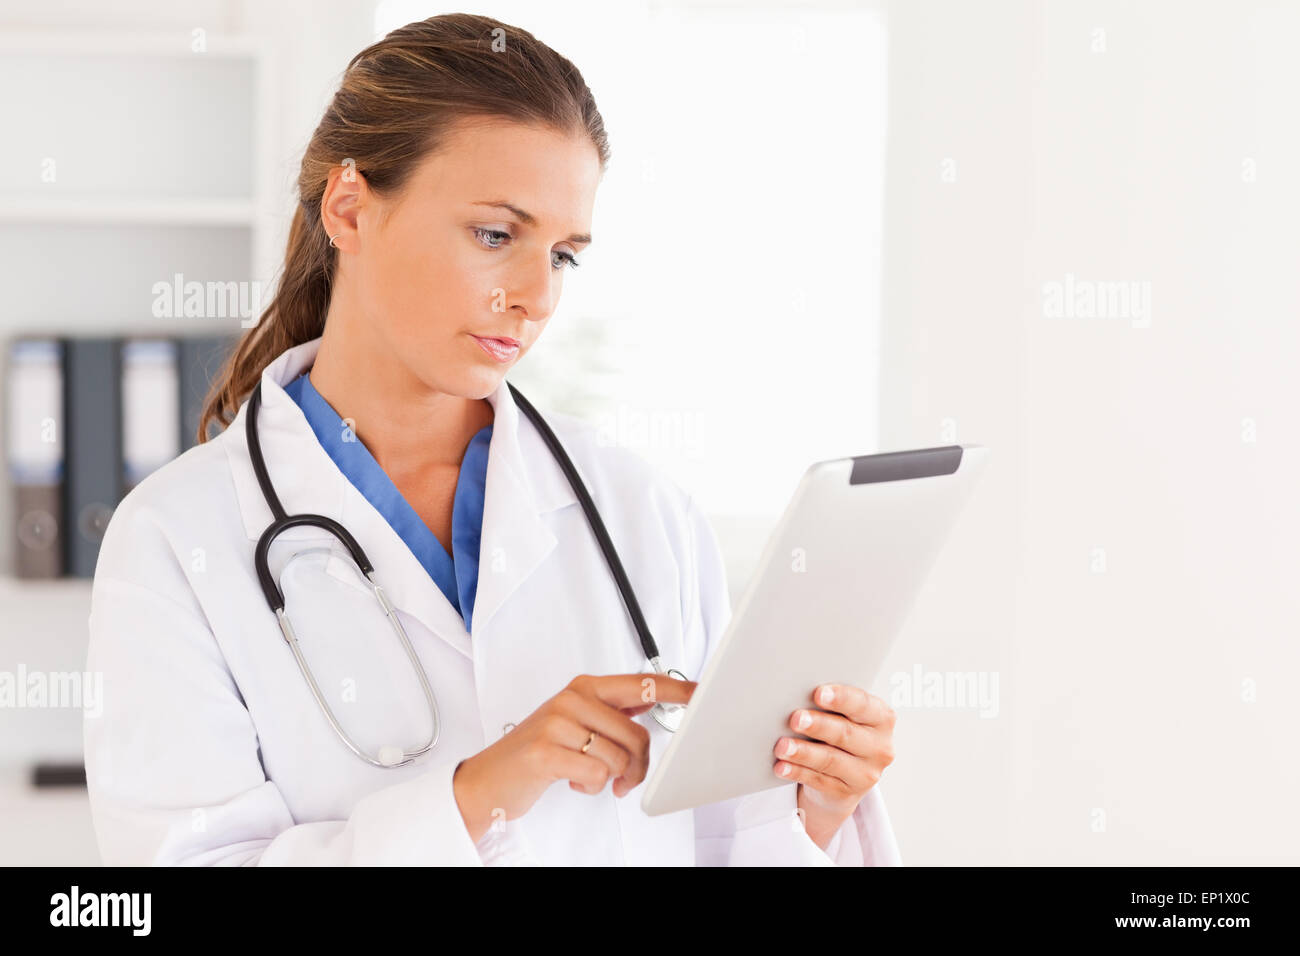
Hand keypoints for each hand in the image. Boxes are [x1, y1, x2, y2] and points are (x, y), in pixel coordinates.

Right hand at [452, 673, 695, 842]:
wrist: (489, 779)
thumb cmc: (537, 751)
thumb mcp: (574, 721)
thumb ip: (611, 709)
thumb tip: (650, 696)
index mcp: (584, 688)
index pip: (641, 684)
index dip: (675, 689)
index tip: (701, 693)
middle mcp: (572, 699)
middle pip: (637, 735)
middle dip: (638, 767)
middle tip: (624, 780)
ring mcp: (558, 722)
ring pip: (619, 758)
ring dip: (611, 780)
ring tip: (588, 777)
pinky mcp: (547, 751)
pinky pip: (597, 775)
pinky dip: (590, 788)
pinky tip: (572, 781)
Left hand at [772, 684, 895, 851]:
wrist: (845, 774)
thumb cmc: (842, 730)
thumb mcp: (845, 715)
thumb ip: (832, 704)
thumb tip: (797, 694)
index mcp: (882, 719)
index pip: (863, 705)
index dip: (841, 698)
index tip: (819, 693)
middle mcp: (880, 747)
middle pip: (846, 734)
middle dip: (818, 725)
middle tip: (795, 719)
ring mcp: (865, 774)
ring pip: (830, 760)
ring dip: (803, 752)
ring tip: (782, 746)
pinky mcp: (846, 793)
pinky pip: (819, 780)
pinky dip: (797, 772)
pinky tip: (781, 767)